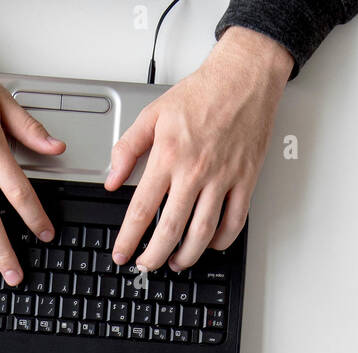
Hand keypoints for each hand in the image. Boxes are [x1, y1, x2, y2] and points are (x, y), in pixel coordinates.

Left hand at [106, 27, 292, 272]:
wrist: (242, 81)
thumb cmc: (201, 94)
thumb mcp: (153, 114)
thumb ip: (127, 148)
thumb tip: (112, 179)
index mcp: (168, 155)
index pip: (141, 208)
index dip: (129, 237)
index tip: (121, 253)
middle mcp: (195, 171)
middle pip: (170, 228)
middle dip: (154, 255)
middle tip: (146, 266)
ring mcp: (223, 179)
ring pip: (203, 232)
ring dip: (187, 255)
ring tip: (176, 263)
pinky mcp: (245, 182)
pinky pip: (234, 222)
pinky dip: (222, 241)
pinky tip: (210, 245)